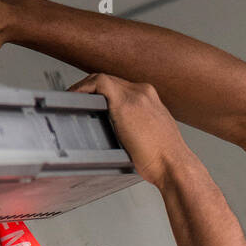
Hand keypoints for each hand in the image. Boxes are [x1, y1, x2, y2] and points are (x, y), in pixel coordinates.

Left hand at [68, 73, 193, 187]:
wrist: (174, 165)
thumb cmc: (164, 161)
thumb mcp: (153, 139)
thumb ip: (140, 131)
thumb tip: (124, 138)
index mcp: (152, 100)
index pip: (122, 88)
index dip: (103, 93)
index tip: (92, 103)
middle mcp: (144, 93)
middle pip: (111, 82)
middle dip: (92, 89)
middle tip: (76, 100)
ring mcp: (136, 95)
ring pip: (103, 79)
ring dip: (84, 87)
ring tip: (71, 97)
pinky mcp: (125, 102)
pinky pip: (98, 83)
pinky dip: (84, 87)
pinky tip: (73, 97)